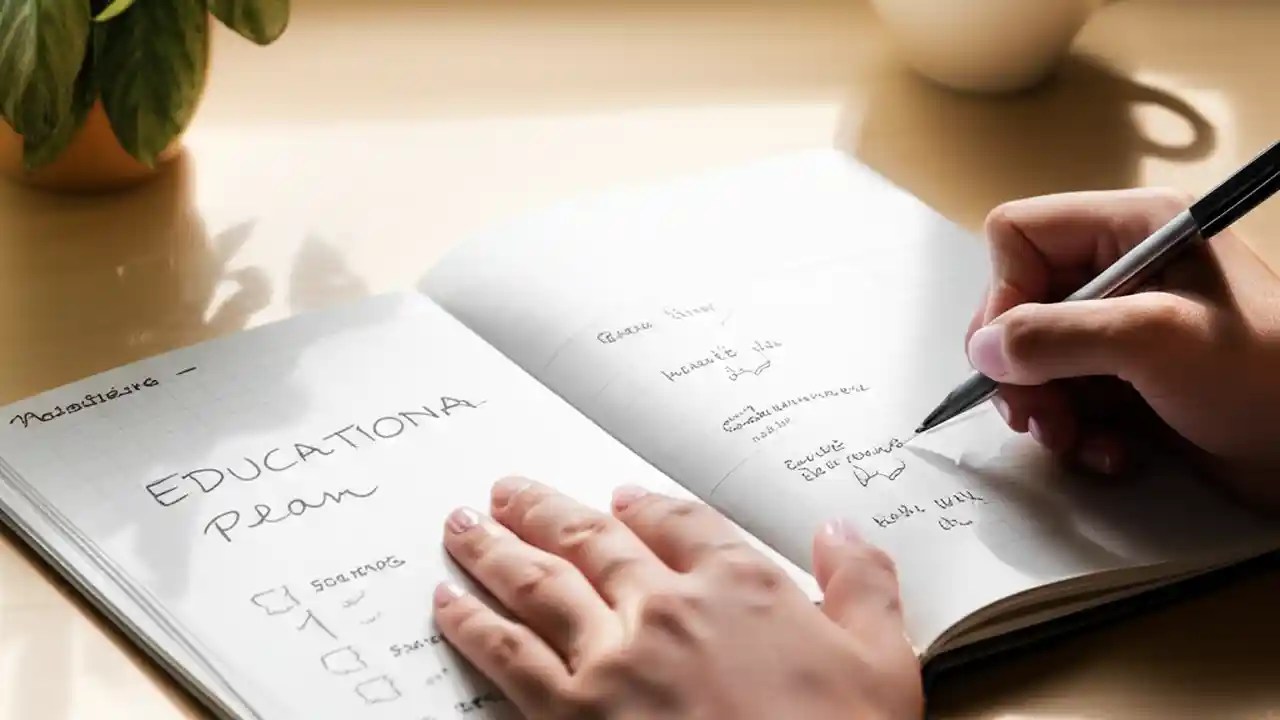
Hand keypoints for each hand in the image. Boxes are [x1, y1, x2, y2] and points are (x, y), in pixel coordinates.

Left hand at [431, 477, 922, 719]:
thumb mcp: (884, 663)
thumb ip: (863, 585)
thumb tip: (839, 530)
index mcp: (739, 586)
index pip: (681, 524)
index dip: (646, 508)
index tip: (620, 498)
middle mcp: (667, 608)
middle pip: (591, 541)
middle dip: (543, 511)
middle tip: (506, 491)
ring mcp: (612, 659)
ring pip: (537, 585)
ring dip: (494, 550)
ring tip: (462, 525)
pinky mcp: (570, 714)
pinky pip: (506, 655)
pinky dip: (472, 624)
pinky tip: (448, 604)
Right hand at [967, 188, 1279, 505]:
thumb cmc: (1264, 377)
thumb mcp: (1155, 342)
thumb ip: (1056, 337)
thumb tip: (982, 351)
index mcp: (1133, 228)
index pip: (1020, 236)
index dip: (1003, 295)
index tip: (1013, 356)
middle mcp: (1122, 269)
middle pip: (1018, 304)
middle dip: (1020, 367)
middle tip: (1036, 416)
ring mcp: (1125, 327)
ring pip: (1034, 358)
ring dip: (1045, 409)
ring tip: (1075, 441)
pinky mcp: (1131, 379)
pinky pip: (1066, 397)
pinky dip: (1076, 432)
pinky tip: (1110, 454)